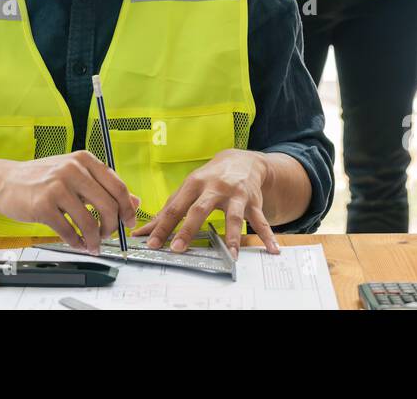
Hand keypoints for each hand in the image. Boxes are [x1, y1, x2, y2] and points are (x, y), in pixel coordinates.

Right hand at [0, 151, 138, 253]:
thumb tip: (135, 202)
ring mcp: (57, 187)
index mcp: (84, 160)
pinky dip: (76, 243)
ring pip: (89, 222)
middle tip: (107, 236)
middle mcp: (73, 170)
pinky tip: (75, 243)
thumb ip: (104, 186)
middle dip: (111, 228)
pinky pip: (68, 231)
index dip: (127, 209)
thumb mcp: (75, 174)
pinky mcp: (42, 205)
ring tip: (91, 245)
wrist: (4, 180)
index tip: (128, 222)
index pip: (118, 186)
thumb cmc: (41, 178)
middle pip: (108, 206)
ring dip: (93, 240)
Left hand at [131, 149, 280, 258]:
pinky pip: (261, 220)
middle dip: (188, 229)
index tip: (151, 243)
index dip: (162, 226)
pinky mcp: (253, 202)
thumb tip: (144, 231)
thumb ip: (168, 210)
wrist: (241, 160)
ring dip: (233, 236)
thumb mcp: (188, 188)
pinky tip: (272, 249)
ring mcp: (236, 195)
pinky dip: (267, 235)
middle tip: (178, 248)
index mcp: (195, 184)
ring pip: (234, 217)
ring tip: (232, 256)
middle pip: (200, 209)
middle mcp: (215, 188)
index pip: (175, 207)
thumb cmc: (209, 178)